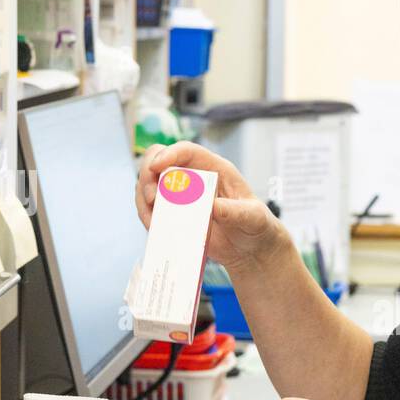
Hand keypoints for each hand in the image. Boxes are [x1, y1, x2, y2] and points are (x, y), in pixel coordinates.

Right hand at [134, 141, 285, 273]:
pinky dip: (146, 215)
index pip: (186, 151)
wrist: (250, 249)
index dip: (169, 154)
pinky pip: (150, 208)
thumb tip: (213, 207)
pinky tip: (154, 227)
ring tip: (153, 218)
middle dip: (148, 174)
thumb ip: (236, 212)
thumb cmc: (256, 226)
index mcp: (214, 168)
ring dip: (143, 197)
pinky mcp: (172, 213)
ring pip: (149, 183)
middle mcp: (193, 176)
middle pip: (158, 160)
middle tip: (153, 198)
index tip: (157, 166)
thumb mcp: (253, 218)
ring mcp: (179, 195)